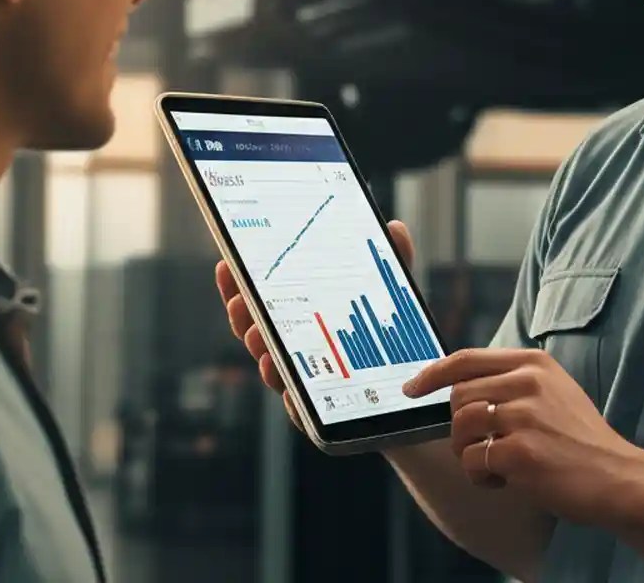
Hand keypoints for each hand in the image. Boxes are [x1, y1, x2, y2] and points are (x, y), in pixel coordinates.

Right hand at [216, 220, 417, 431]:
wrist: (417, 401)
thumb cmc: (393, 344)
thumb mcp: (395, 298)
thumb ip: (393, 263)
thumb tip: (394, 226)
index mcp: (305, 325)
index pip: (263, 303)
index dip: (239, 287)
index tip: (226, 264)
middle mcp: (300, 355)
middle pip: (259, 336)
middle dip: (243, 318)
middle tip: (239, 300)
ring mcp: (309, 385)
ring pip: (276, 371)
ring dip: (262, 352)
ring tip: (258, 335)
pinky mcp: (326, 417)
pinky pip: (304, 411)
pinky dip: (293, 398)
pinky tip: (289, 384)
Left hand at [403, 348, 643, 524]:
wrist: (615, 477)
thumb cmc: (581, 440)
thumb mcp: (554, 392)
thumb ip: (514, 382)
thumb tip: (459, 386)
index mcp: (534, 363)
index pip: (467, 358)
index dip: (432, 373)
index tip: (412, 388)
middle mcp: (528, 382)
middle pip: (458, 395)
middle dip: (458, 427)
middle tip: (481, 447)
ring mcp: (523, 415)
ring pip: (460, 427)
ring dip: (468, 453)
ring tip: (495, 466)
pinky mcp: (519, 450)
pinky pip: (471, 460)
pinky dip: (481, 477)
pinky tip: (506, 481)